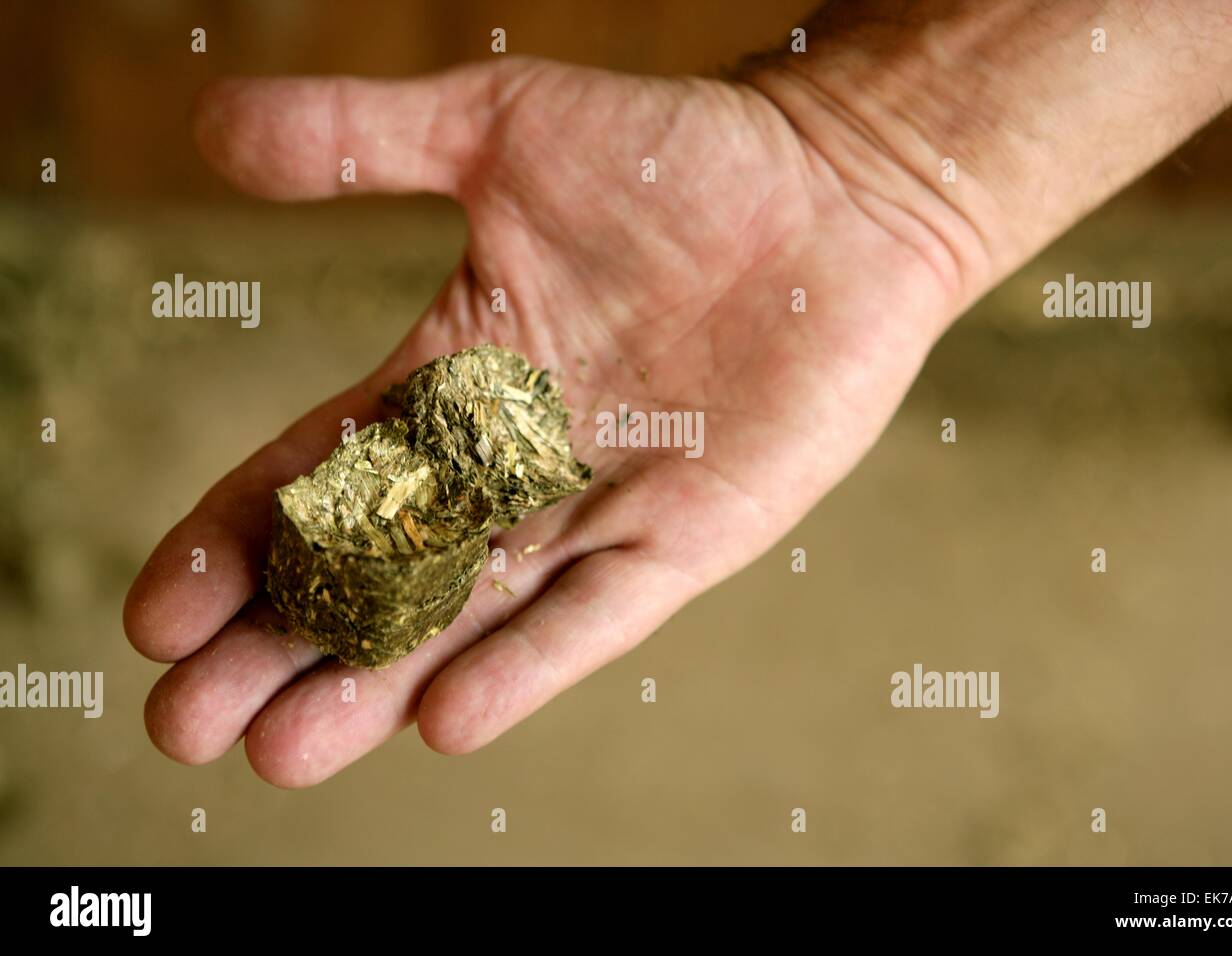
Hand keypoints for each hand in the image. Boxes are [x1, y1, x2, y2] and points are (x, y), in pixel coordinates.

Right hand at [124, 56, 954, 784]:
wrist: (836, 193)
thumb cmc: (675, 153)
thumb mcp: (497, 127)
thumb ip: (358, 140)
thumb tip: (204, 125)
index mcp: (450, 377)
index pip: (317, 474)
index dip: (234, 542)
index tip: (156, 614)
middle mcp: (510, 461)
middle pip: (375, 571)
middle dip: (280, 646)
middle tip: (185, 725)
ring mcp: (598, 505)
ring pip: (468, 613)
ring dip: (377, 682)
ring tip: (283, 753)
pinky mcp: (688, 536)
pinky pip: (599, 612)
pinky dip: (530, 666)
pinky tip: (446, 722)